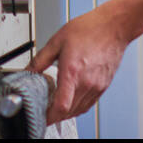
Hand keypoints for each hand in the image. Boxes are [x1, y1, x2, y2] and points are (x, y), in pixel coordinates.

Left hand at [29, 3, 131, 123]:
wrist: (114, 26)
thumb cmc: (89, 29)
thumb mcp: (58, 40)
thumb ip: (41, 59)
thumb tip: (29, 70)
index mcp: (72, 71)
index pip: (61, 106)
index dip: (50, 116)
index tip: (42, 116)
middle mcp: (86, 82)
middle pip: (68, 112)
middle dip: (55, 115)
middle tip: (45, 110)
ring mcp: (96, 86)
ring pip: (79, 110)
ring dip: (66, 113)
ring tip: (56, 106)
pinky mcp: (103, 86)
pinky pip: (89, 104)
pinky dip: (78, 107)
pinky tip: (72, 100)